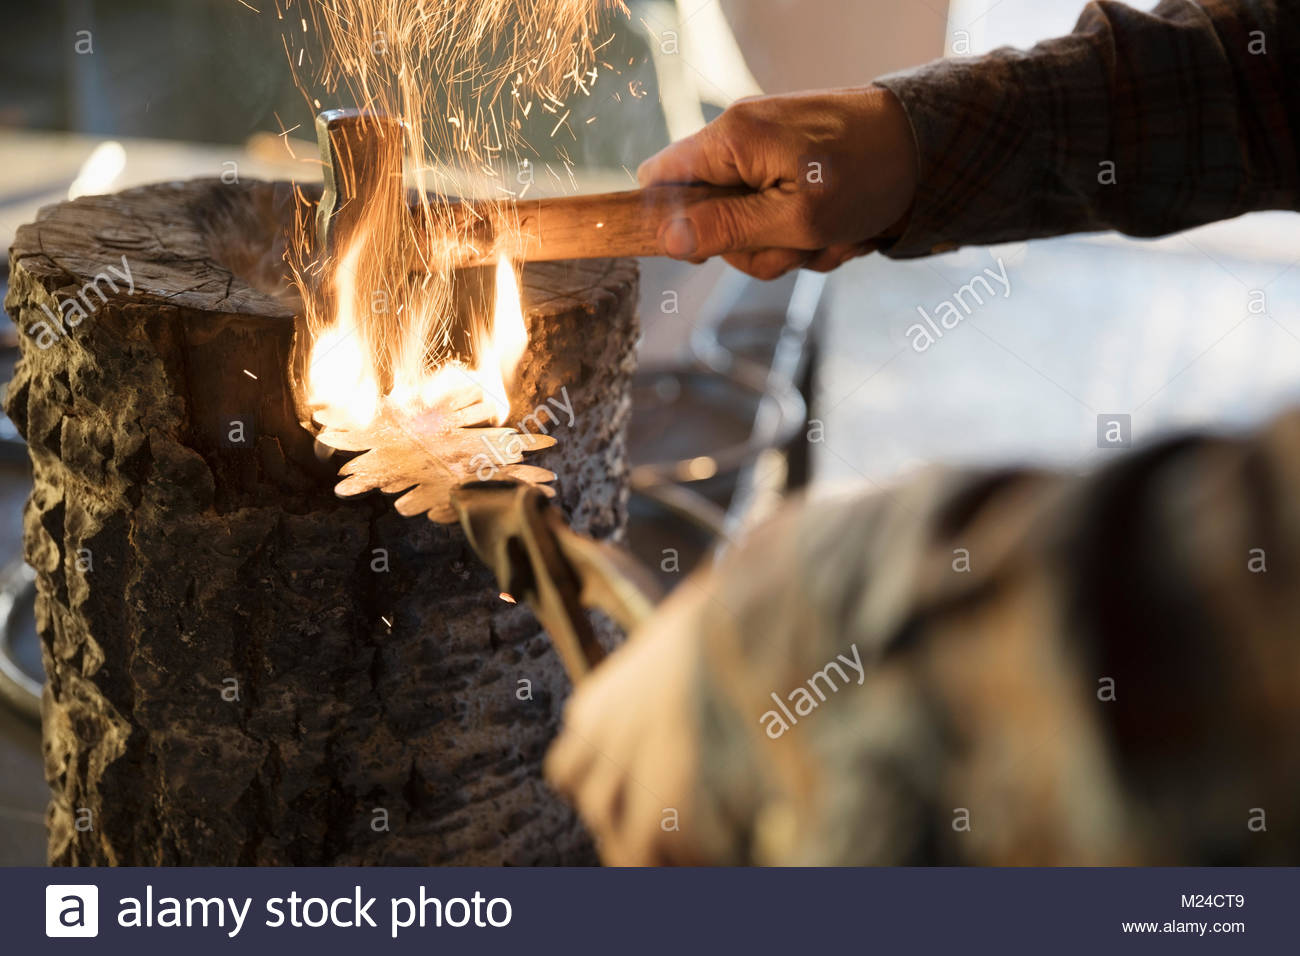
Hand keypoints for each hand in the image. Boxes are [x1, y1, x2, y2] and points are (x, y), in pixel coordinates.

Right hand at [638, 86, 917, 278]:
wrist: (935, 149)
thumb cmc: (869, 176)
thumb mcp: (795, 218)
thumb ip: (727, 229)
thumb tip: (666, 239)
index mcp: (733, 140)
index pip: (660, 178)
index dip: (672, 222)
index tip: (707, 250)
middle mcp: (744, 141)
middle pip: (708, 217)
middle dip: (752, 248)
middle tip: (797, 246)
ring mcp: (770, 156)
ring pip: (749, 228)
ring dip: (789, 249)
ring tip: (832, 238)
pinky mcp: (794, 171)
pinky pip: (781, 220)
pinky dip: (810, 237)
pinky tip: (844, 232)